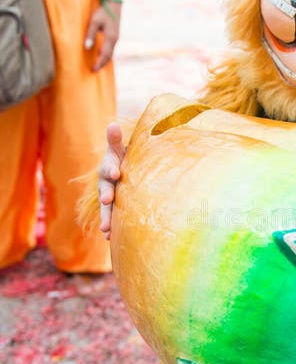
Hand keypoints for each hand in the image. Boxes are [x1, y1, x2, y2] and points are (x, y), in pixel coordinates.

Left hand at [85, 3, 119, 71]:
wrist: (114, 4)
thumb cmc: (103, 12)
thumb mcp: (95, 22)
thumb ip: (90, 34)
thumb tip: (87, 47)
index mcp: (110, 38)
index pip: (104, 55)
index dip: (99, 63)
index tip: (93, 70)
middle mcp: (115, 40)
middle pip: (109, 56)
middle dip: (102, 64)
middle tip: (94, 70)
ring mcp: (116, 38)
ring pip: (110, 53)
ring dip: (104, 60)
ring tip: (97, 65)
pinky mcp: (115, 36)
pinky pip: (111, 49)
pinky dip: (106, 54)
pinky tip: (100, 55)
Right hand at [98, 122, 125, 237]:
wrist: (122, 171)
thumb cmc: (122, 158)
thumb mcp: (118, 148)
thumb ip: (115, 139)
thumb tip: (113, 124)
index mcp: (108, 169)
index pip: (108, 169)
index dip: (111, 169)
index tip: (117, 172)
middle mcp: (106, 185)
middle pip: (105, 191)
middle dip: (106, 196)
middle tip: (108, 200)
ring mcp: (110, 198)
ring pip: (106, 209)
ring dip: (106, 219)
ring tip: (107, 231)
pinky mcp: (115, 209)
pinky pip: (112, 219)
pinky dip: (112, 229)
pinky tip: (111, 239)